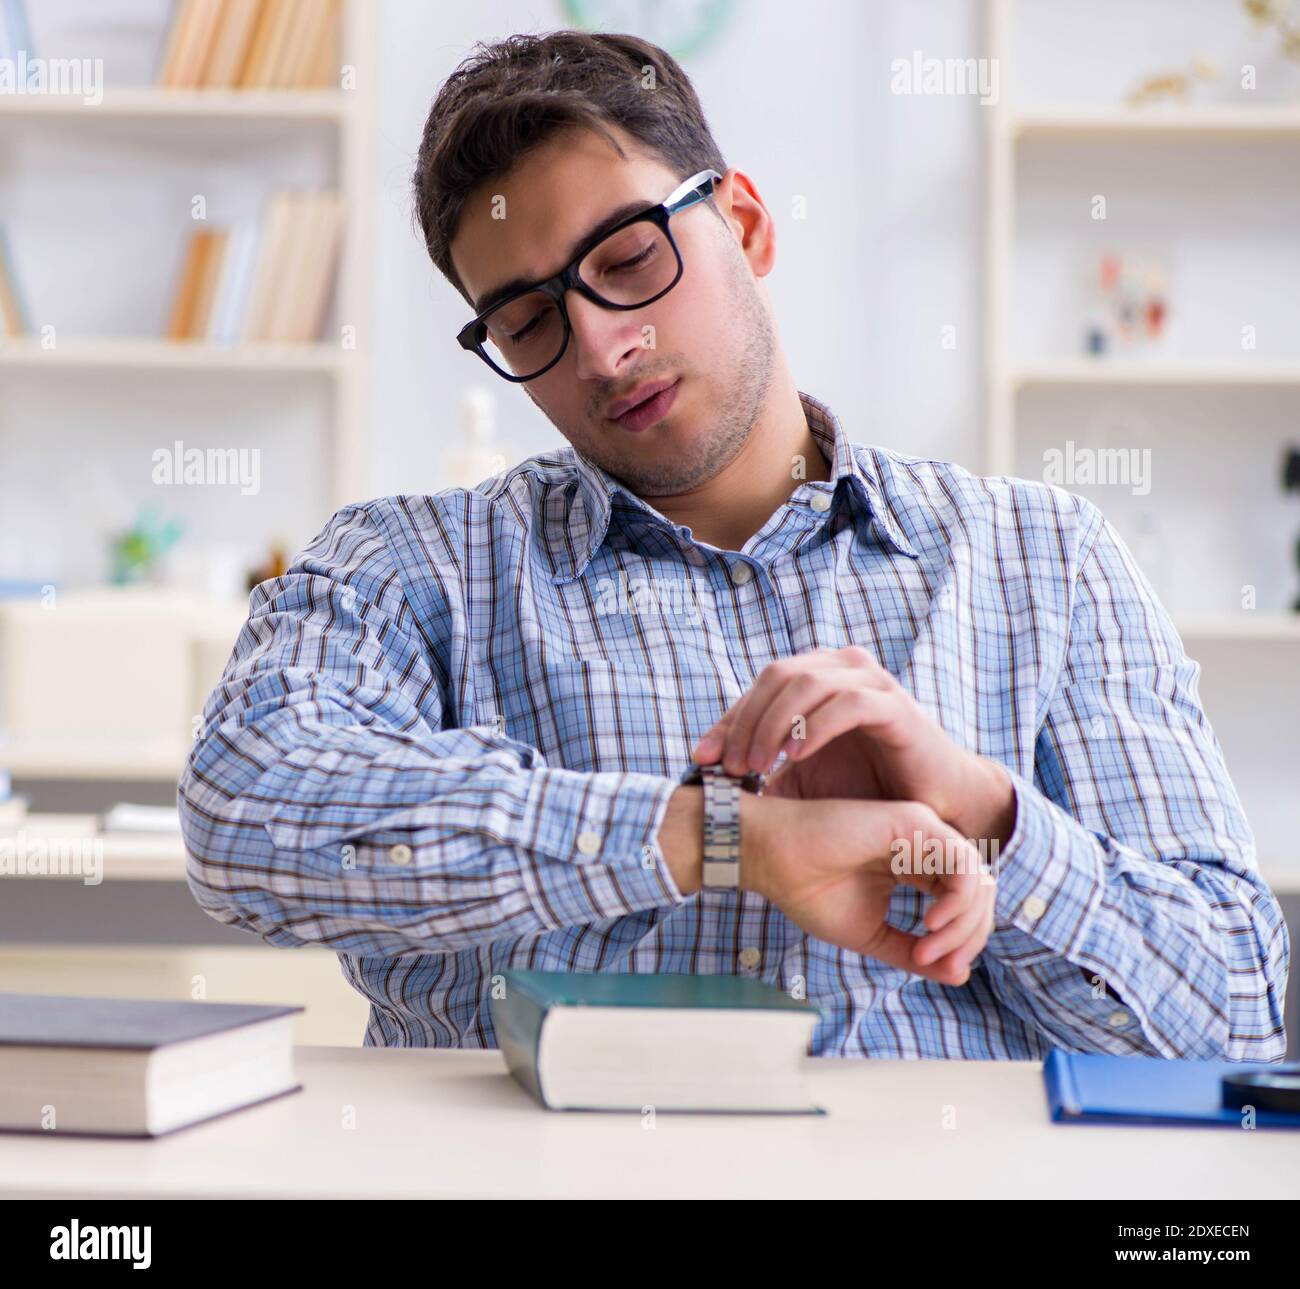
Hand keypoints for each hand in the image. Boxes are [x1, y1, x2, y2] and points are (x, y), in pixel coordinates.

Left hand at [694, 646, 1015, 846]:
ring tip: (759, 765)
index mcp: (819, 675)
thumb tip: (704, 760)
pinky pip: (848, 703)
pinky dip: (815, 727)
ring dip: (775, 724)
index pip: (762, 684)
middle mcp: (844, 667)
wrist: (932, 807)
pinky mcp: (895, 706)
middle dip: (747, 721)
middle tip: (733, 766)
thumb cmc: (865, 788)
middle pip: (778, 676)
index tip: (702, 760)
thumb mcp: (801, 773)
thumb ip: (761, 759)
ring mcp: (872, 682)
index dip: (728, 719)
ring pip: (808, 682)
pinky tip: (795, 756)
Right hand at [742, 794, 994, 985]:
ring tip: (928, 946)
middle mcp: (926, 846)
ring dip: (962, 924)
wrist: (772, 859)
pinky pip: (963, 863)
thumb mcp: (871, 934)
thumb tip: (961, 976)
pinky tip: (931, 922)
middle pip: (980, 893)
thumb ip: (914, 953)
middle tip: (938, 962)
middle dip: (969, 935)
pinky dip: (958, 899)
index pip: (964, 904)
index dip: (962, 940)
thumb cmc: (809, 890)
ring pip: (978, 879)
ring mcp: (923, 831)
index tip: (932, 965)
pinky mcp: (916, 822)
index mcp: (916, 868)